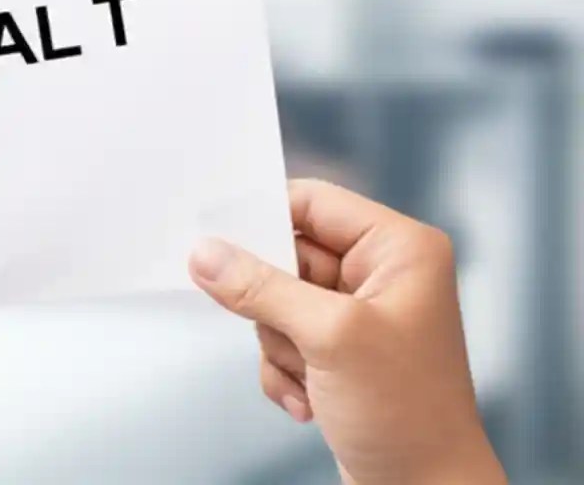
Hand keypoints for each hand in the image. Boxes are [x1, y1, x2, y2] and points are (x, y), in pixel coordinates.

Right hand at [188, 179, 505, 484]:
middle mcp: (381, 275)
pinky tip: (311, 399)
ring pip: (274, 302)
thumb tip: (207, 254)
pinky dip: (282, 370)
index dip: (263, 217)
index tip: (214, 238)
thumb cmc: (410, 417)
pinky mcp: (336, 352)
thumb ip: (262, 288)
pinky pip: (279, 338)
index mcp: (399, 249)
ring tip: (314, 378)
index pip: (313, 202)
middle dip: (275, 306)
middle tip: (289, 333)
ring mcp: (357, 315)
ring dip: (279, 346)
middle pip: (285, 256)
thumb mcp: (330, 339)